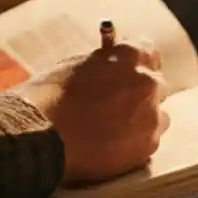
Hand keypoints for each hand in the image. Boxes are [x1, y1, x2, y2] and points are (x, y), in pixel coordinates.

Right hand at [15, 40, 170, 184]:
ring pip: (158, 114)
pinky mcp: (148, 145)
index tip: (127, 72)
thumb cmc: (49, 97)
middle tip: (118, 104)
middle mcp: (147, 81)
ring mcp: (151, 114)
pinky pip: (151, 139)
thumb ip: (104, 64)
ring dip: (142, 117)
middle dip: (139, 92)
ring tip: (114, 128)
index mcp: (130, 55)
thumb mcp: (77, 64)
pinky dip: (137, 141)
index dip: (135, 63)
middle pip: (155, 84)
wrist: (39, 136)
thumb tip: (112, 66)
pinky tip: (114, 144)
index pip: (148, 52)